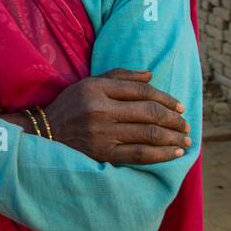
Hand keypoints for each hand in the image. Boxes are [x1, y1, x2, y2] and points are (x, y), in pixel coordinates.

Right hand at [43, 68, 190, 164]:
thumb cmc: (71, 105)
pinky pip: (139, 154)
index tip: (180, 107)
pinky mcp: (103, 153)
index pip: (142, 91)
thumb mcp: (89, 82)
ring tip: (185, 140)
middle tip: (186, 125)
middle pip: (149, 112)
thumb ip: (120, 76)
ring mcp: (102, 133)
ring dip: (172, 137)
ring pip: (148, 134)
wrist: (44, 133)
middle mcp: (101, 109)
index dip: (166, 98)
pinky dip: (161, 154)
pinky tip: (174, 153)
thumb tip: (151, 76)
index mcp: (98, 88)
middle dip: (174, 120)